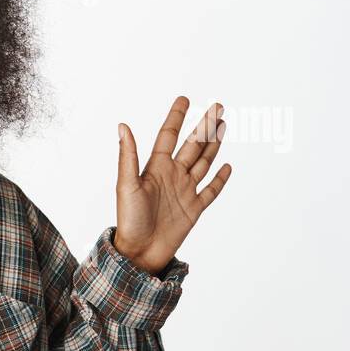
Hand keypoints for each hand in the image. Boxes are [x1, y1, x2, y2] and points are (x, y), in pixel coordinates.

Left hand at [113, 96, 231, 274]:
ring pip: (204, 162)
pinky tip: (227, 166)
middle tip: (218, 106)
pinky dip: (220, 179)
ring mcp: (185, 191)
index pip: (168, 135)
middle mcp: (172, 176)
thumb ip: (128, 156)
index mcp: (155, 168)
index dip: (176, 117)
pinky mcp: (194, 209)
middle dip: (205, 126)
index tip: (185, 99)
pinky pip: (211, 190)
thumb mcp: (127, 185)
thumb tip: (122, 125)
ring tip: (223, 125)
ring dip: (214, 144)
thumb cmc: (129, 220)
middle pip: (193, 145)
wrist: (139, 252)